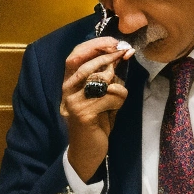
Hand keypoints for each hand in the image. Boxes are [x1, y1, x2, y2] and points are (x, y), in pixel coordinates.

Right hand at [60, 37, 130, 180]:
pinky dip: (120, 100)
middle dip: (110, 56)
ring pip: (102, 79)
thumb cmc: (96, 122)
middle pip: (88, 64)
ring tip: (118, 96)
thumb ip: (106, 76)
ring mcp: (73, 102)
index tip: (114, 41)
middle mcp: (66, 90)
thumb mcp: (101, 95)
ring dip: (118, 84)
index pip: (75, 55)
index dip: (94, 44)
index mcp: (68, 83)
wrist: (86, 152)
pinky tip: (115, 109)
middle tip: (127, 53)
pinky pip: (110, 96)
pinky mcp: (83, 114)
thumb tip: (121, 53)